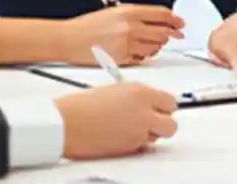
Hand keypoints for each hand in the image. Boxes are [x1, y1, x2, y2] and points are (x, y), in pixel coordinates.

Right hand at [55, 82, 177, 158]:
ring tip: (131, 128)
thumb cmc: (81, 105)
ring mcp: (138, 131)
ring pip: (158, 138)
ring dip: (149, 134)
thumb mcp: (116, 89)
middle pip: (171, 124)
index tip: (159, 108)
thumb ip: (137, 96)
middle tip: (151, 121)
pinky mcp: (129, 148)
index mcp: (141, 92)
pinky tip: (121, 135)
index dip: (163, 107)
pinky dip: (135, 143)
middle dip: (163, 124)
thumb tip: (148, 103)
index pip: (170, 102)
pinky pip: (141, 146)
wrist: (65, 123)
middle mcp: (144, 112)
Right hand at [60, 5, 184, 65]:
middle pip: (162, 31)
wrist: (68, 39)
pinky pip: (142, 58)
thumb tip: (153, 20)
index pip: (161, 14)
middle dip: (171, 34)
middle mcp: (130, 27)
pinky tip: (143, 52)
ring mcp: (126, 43)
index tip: (180, 22)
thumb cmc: (85, 27)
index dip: (174, 19)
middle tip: (176, 35)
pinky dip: (146, 55)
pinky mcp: (121, 58)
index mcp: (128, 12)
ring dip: (159, 45)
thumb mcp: (112, 13)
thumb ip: (134, 16)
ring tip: (155, 43)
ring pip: (155, 46)